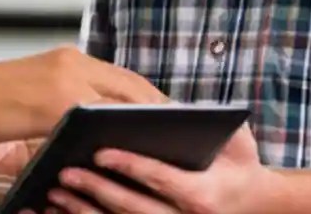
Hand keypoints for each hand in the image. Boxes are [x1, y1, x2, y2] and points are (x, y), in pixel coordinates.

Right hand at [0, 46, 167, 145]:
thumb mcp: (30, 90)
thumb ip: (65, 97)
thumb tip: (96, 119)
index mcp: (67, 58)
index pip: (125, 78)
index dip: (153, 98)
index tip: (173, 117)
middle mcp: (70, 63)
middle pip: (132, 88)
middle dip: (159, 113)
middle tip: (184, 137)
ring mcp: (62, 83)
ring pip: (119, 104)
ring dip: (141, 125)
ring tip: (163, 149)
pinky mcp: (51, 106)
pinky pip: (93, 123)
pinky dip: (112, 139)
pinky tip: (123, 158)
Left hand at [42, 123, 279, 213]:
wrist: (255, 201)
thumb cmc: (240, 163)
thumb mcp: (238, 139)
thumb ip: (211, 123)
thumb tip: (166, 107)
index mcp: (203, 194)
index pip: (161, 180)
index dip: (130, 166)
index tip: (101, 152)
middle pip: (134, 207)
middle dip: (97, 190)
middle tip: (66, 172)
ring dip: (85, 210)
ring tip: (55, 193)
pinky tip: (59, 211)